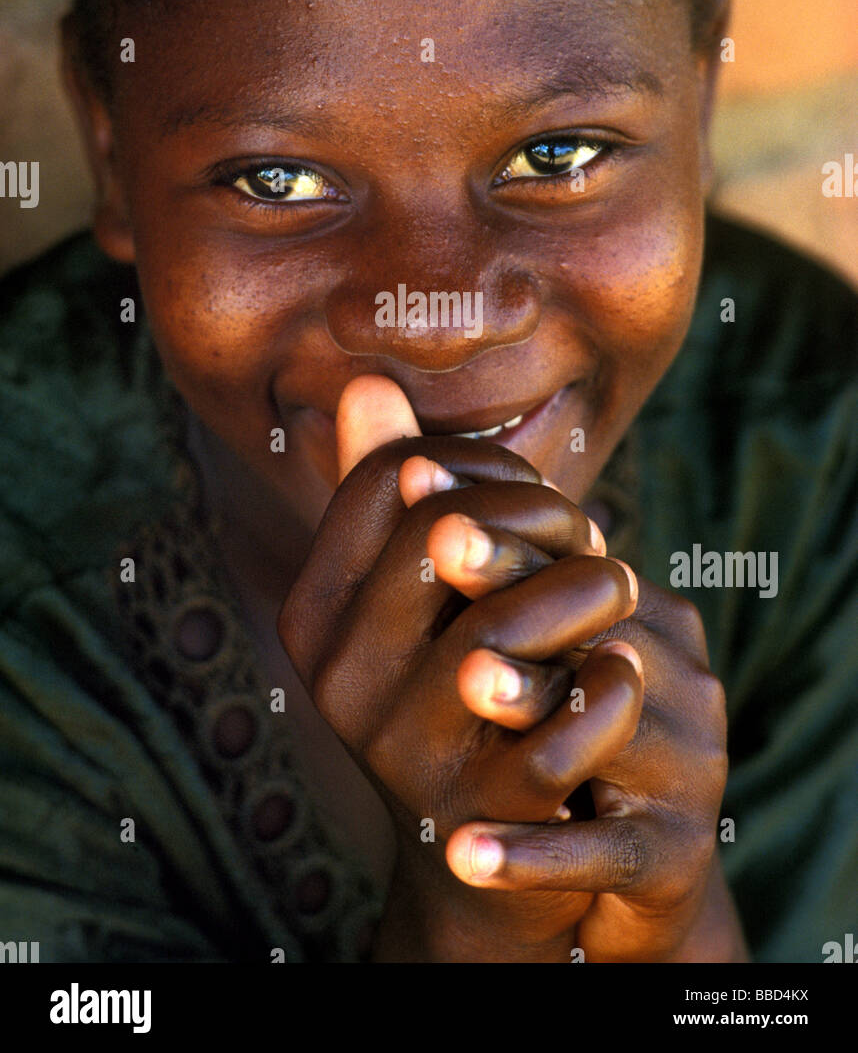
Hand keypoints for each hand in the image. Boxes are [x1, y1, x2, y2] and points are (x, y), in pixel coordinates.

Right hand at [278, 376, 650, 959]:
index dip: (478, 463)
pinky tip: (621, 668)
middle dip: (541, 514)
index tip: (528, 494)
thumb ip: (390, 497)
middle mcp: (340, 683)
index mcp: (313, 615)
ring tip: (620, 590)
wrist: (477, 857)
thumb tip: (367, 383)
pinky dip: (609, 683)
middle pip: (446, 531)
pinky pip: (563, 727)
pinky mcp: (483, 811)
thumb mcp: (409, 599)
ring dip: (588, 589)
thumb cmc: (450, 690)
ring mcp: (405, 753)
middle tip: (594, 537)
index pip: (390, 478)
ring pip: (506, 626)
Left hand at [427, 502, 736, 961]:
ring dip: (533, 697)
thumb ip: (472, 546)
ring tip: (465, 681)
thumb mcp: (533, 642)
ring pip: (614, 719)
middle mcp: (680, 675)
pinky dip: (532, 854)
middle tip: (444, 551)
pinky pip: (604, 850)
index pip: (578, 547)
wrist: (625, 865)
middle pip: (601, 613)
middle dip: (515, 582)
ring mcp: (688, 765)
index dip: (504, 518)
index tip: (428, 491)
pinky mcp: (673, 853)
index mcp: (645, 614)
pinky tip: (463, 852)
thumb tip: (386, 425)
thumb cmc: (560, 733)